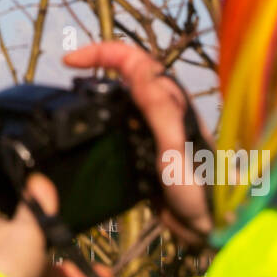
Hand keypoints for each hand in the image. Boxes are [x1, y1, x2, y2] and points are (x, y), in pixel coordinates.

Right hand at [63, 41, 212, 245]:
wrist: (208, 223)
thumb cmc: (197, 186)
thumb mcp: (174, 145)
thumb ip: (158, 107)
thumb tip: (136, 68)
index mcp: (170, 99)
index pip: (133, 60)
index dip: (101, 53)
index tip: (70, 62)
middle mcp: (162, 106)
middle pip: (126, 70)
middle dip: (96, 62)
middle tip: (68, 73)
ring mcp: (153, 125)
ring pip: (123, 92)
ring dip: (98, 85)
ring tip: (73, 94)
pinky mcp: (146, 144)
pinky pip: (121, 119)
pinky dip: (103, 114)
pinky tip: (90, 127)